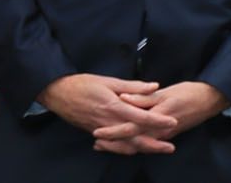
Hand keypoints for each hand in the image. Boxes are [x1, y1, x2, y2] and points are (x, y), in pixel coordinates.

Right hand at [37, 74, 175, 137]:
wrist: (57, 93)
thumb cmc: (83, 84)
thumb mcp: (109, 81)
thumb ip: (133, 86)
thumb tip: (155, 86)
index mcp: (113, 106)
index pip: (140, 117)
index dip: (158, 121)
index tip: (173, 122)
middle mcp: (108, 122)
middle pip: (134, 138)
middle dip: (153, 145)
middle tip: (170, 148)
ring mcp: (100, 130)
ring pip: (124, 145)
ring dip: (141, 149)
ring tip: (157, 150)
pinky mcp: (95, 132)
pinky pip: (113, 145)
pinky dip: (125, 149)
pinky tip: (135, 149)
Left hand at [92, 81, 229, 154]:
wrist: (211, 100)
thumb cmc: (190, 93)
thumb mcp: (166, 92)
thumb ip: (144, 96)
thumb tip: (123, 97)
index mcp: (158, 118)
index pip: (131, 128)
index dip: (113, 131)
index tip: (97, 132)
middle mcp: (160, 131)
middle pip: (132, 142)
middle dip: (113, 145)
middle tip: (96, 144)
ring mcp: (163, 135)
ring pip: (138, 145)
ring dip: (120, 146)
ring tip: (103, 145)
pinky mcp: (166, 135)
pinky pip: (146, 143)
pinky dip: (132, 144)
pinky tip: (124, 141)